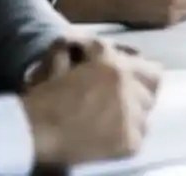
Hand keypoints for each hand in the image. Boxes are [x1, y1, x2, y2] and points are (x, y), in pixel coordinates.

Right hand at [20, 39, 162, 167]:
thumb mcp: (65, 60)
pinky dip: (126, 136)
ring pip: (146, 111)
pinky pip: (138, 135)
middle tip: (123, 97)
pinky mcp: (130, 140)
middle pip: (152, 84)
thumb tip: (97, 45)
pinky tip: (109, 135)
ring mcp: (132, 114)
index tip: (129, 78)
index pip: (147, 65)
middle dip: (139, 88)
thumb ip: (89, 49)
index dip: (137, 72)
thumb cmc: (43, 96)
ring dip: (133, 112)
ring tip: (112, 118)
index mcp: (113, 64)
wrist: (33, 132)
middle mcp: (128, 85)